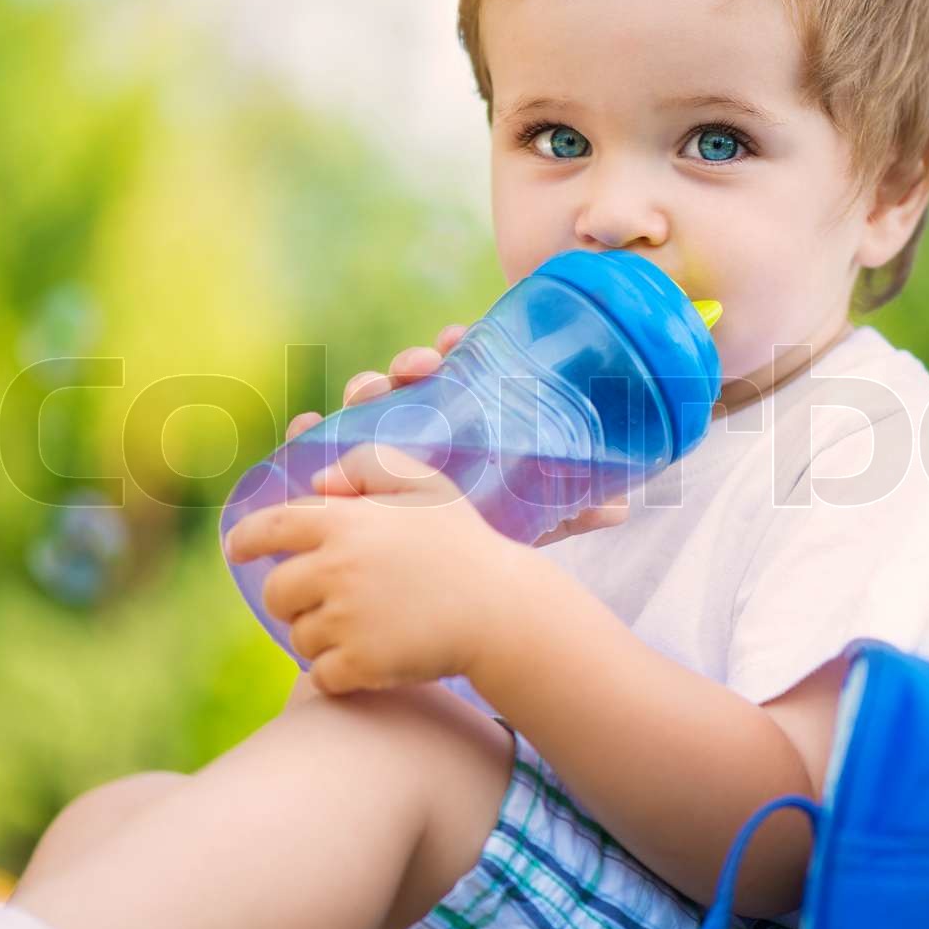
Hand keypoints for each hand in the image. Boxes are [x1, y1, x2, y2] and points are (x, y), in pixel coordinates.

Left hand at [225, 442, 540, 694]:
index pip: (270, 528)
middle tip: (328, 602)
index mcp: (346, 522)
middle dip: (294, 599)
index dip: (246, 540)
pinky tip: (372, 661)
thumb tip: (317, 482)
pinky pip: (321, 675)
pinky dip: (340, 673)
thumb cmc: (464, 546)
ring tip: (366, 629)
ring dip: (322, 637)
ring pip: (300, 636)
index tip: (237, 550)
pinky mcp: (359, 663)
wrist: (501, 611)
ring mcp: (346, 618)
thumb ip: (369, 465)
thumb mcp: (425, 486)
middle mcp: (337, 567)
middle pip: (277, 592)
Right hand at [283, 323, 628, 545]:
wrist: (443, 589)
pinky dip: (308, 432)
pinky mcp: (345, 475)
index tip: (457, 340)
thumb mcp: (532, 522)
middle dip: (407, 364)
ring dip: (364, 389)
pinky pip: (320, 445)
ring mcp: (378, 446)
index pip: (458, 367)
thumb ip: (571, 509)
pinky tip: (304, 426)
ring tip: (366, 395)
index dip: (453, 346)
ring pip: (366, 403)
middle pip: (408, 377)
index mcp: (464, 417)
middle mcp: (419, 422)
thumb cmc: (491, 539)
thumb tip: (624, 504)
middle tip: (414, 370)